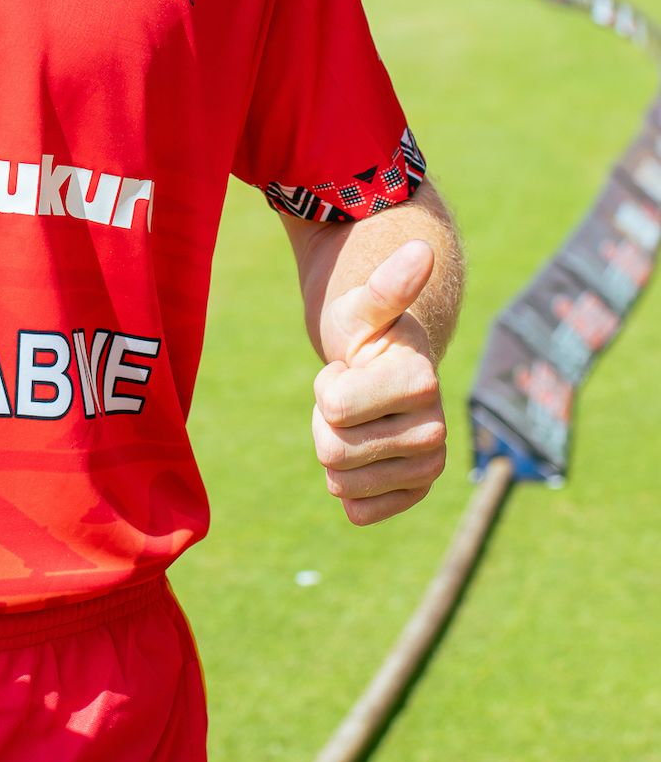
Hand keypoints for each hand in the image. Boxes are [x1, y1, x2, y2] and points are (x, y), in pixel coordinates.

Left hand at [311, 239, 446, 525]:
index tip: (349, 370)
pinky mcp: (415, 493)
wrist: (389, 368)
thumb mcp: (363, 308)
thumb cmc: (369, 334)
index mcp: (421, 382)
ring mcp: (429, 467)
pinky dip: (347, 485)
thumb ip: (386, 286)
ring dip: (335, 449)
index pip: (335, 409)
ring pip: (340, 482)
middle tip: (351, 397)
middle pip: (333, 452)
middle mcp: (435, 432)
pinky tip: (364, 453)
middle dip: (327, 421)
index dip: (328, 388)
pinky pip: (356, 511)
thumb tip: (420, 250)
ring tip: (358, 419)